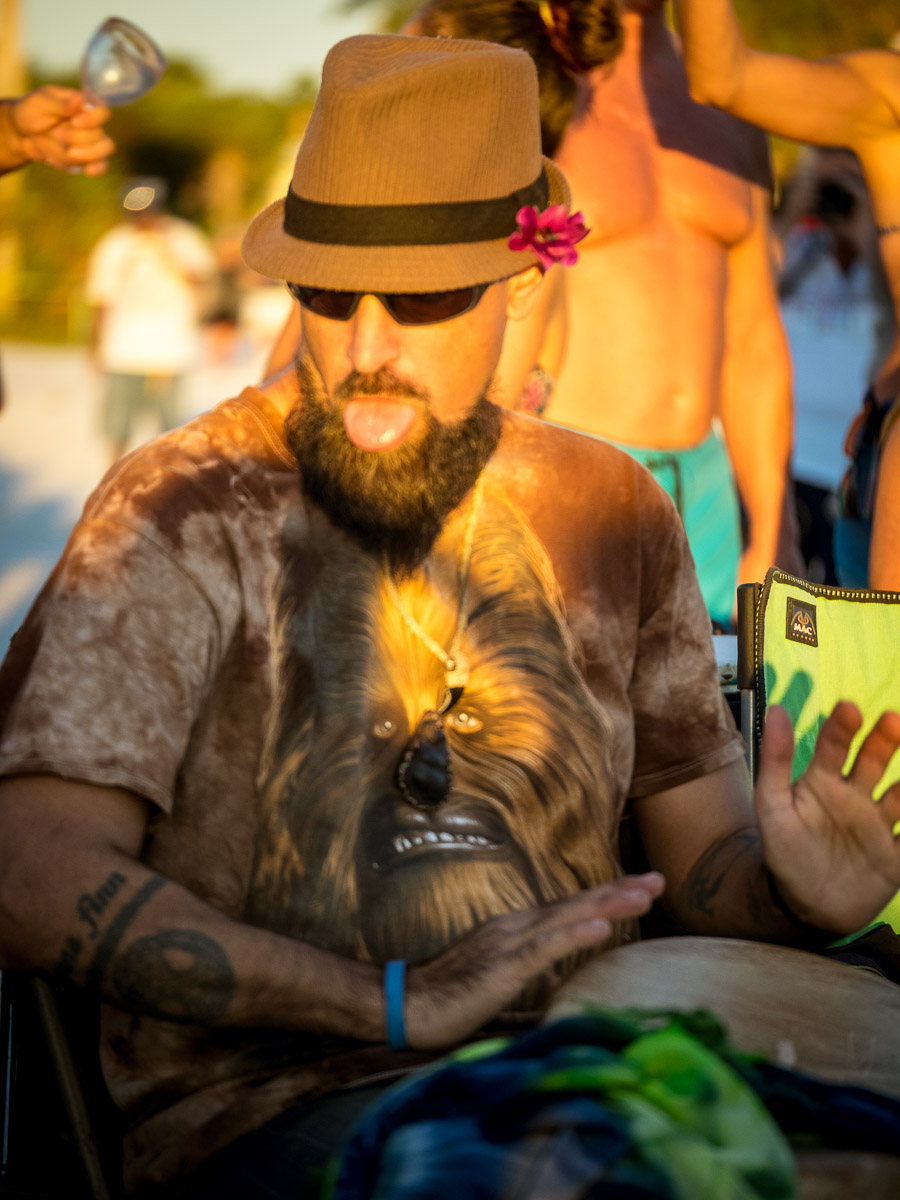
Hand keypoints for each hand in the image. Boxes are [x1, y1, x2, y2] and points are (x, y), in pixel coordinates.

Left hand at [10, 86, 114, 175]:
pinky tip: (87, 171)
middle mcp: (91, 124)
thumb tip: (80, 100)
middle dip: (78, 138)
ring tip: (66, 151)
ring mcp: (91, 142)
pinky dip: (95, 168)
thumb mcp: (40, 102)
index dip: (93, 119)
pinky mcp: (88, 159)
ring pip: (103, 150)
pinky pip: (100, 166)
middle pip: (101, 134)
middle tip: (55, 134)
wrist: (22, 135)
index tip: (74, 122)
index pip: (102, 111)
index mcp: (82, 105)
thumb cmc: (31, 112)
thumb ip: (60, 103)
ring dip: (85, 154)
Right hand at [405, 873, 664, 1048]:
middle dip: (619, 891)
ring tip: (642, 895)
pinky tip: (601, 927)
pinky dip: (575, 934)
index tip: (644, 887)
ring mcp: (510, 943)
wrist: (407, 1004)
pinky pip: (545, 948)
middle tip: (659, 879)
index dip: (607, 896)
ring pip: (567, 919)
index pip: (570, 910)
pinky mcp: (503, 966)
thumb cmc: (450, 996)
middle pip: (576, 905)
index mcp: (518, 929)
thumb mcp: (499, 976)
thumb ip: (527, 965)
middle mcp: (516, 926)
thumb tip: (558, 968)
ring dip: (606, 904)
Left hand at [755, 702, 899, 932]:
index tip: (849, 708)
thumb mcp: (772, 806)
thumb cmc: (784, 851)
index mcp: (824, 781)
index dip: (842, 727)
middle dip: (885, 740)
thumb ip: (774, 760)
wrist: (802, 906)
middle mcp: (856, 796)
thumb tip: (777, 709)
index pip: (835, 745)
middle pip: (875, 761)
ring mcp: (878, 825)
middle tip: (893, 720)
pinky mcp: (895, 856)